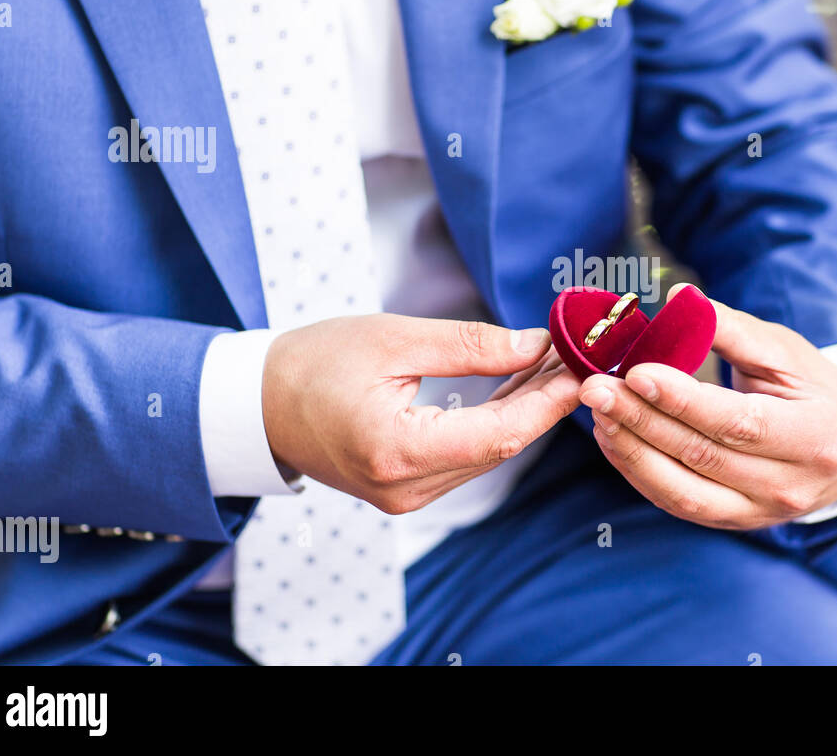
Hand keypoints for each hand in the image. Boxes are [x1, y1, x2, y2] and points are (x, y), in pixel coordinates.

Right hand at [262, 314, 577, 513]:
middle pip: (501, 447)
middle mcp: (406, 488)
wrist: (257, 405)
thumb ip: (469, 346)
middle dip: (544, 401)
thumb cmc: (314, 363)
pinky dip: (495, 422)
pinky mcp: (406, 490)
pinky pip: (466, 457)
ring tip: (552, 362)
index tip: (579, 368)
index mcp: (398, 451)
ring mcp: (406, 496)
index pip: (501, 435)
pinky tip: (517, 385)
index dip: (548, 403)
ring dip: (524, 411)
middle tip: (575, 355)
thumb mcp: (393, 339)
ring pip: (488, 454)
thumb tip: (535, 345)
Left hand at [579, 285, 836, 530]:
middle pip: (703, 456)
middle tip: (595, 387)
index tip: (637, 372)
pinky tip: (613, 437)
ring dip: (632, 451)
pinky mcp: (733, 521)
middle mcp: (790, 486)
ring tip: (599, 411)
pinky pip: (676, 502)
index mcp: (816, 436)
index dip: (684, 400)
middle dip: (642, 420)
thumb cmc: (810, 388)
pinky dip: (638, 471)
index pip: (738, 422)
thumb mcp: (784, 351)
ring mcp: (760, 513)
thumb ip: (732, 329)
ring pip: (683, 490)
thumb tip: (677, 299)